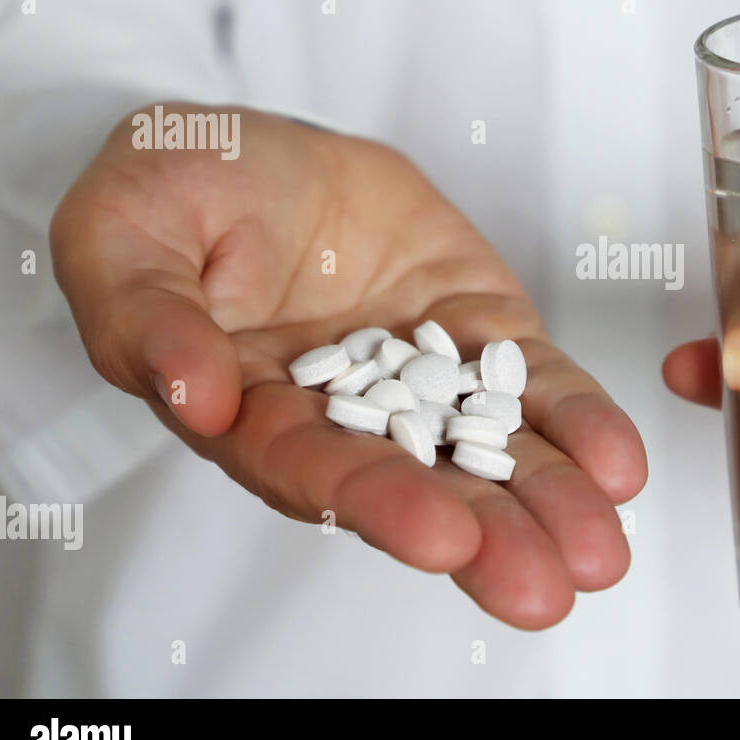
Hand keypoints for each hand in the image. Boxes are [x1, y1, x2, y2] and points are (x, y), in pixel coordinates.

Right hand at [51, 104, 646, 628]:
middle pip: (419, 488)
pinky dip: (577, 422)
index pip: (313, 470)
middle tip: (544, 588)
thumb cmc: (181, 191)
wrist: (265, 152)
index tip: (440, 536)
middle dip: (485, 539)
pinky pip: (535, 383)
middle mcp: (347, 417)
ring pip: (492, 452)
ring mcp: (426, 378)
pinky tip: (616, 464)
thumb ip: (146, 315)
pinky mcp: (481, 332)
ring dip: (548, 502)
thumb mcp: (123, 233)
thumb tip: (192, 393)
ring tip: (599, 552)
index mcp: (252, 413)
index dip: (376, 502)